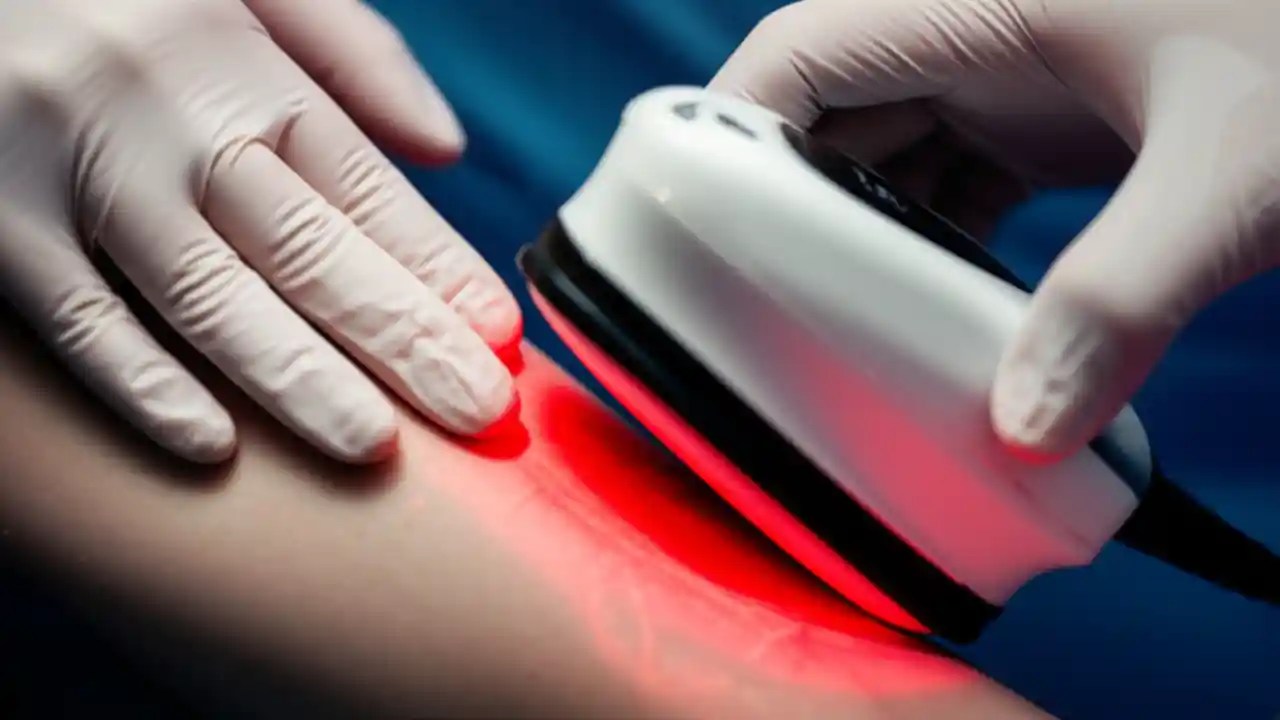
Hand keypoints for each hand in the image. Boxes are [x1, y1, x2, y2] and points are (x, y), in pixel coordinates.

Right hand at [0, 0, 521, 463]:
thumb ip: (347, 49)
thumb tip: (444, 146)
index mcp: (237, 58)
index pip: (364, 187)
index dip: (437, 266)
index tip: (498, 333)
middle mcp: (167, 112)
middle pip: (309, 247)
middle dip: (403, 337)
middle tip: (478, 409)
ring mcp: (74, 166)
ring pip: (207, 294)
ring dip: (298, 379)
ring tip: (374, 448)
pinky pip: (72, 315)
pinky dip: (139, 383)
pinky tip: (210, 447)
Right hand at [712, 0, 1279, 459]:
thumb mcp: (1228, 173)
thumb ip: (1120, 300)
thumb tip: (1023, 435)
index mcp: (987, 0)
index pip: (802, 51)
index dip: (726, 126)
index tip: (678, 219)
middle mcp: (982, 30)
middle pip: (828, 111)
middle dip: (783, 202)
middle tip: (745, 303)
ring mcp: (1015, 78)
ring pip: (885, 152)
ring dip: (857, 234)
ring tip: (825, 323)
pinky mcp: (1049, 124)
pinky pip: (949, 183)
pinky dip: (927, 245)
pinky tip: (926, 312)